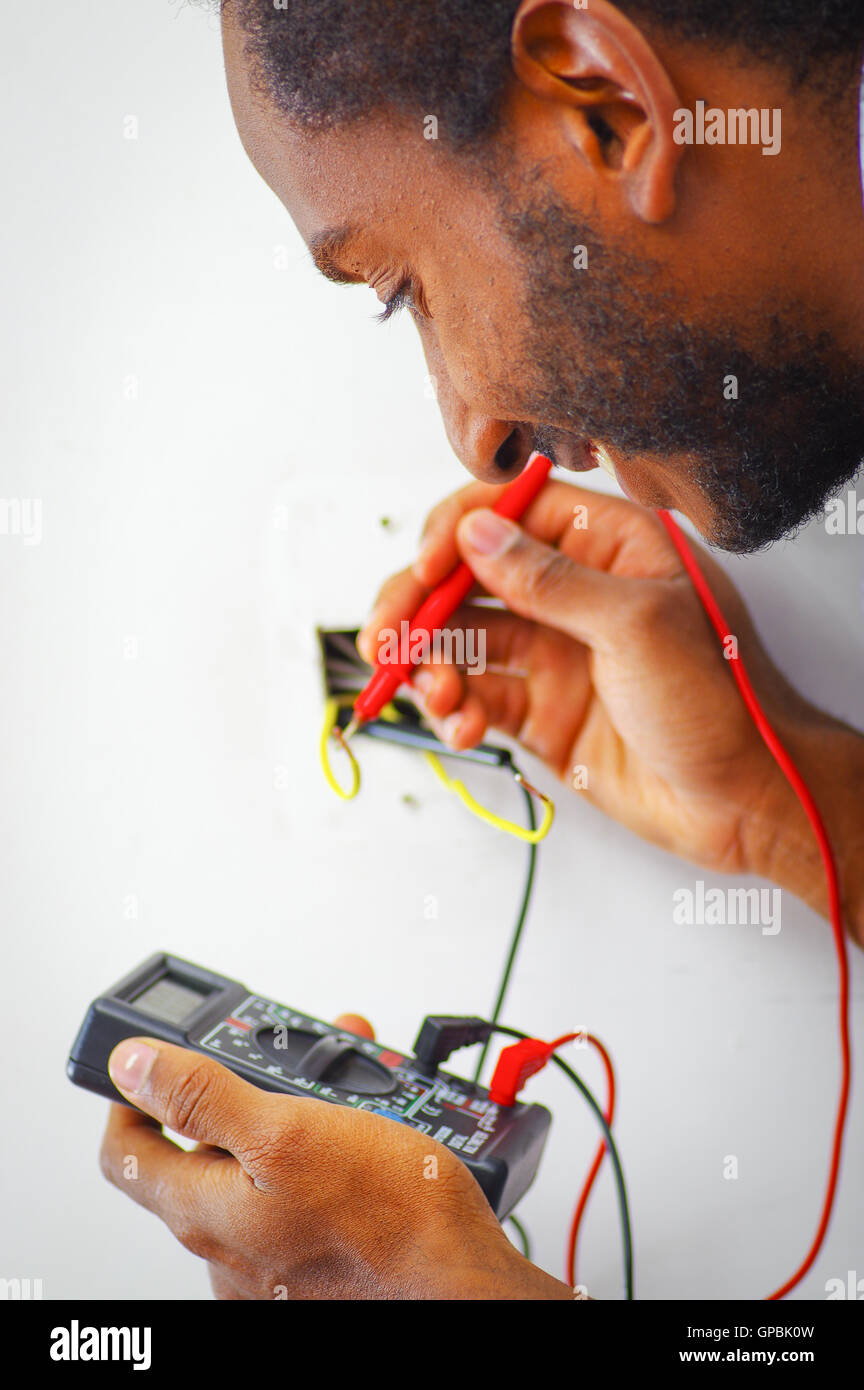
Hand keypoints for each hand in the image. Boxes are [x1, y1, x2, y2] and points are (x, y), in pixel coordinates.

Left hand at [99, 1018, 570, 1300]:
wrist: (462, 1284)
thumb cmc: (389, 1221)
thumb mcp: (287, 1131)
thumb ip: (203, 1096)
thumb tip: (133, 1066)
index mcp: (203, 1210)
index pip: (124, 1151)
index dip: (131, 1096)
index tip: (157, 1064)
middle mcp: (227, 1243)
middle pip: (201, 1152)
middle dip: (242, 1089)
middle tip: (280, 1060)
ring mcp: (271, 1258)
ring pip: (262, 1166)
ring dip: (295, 1112)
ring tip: (344, 1084)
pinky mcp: (314, 1261)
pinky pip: (300, 1194)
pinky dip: (325, 1150)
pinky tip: (366, 1129)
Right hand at [360, 480, 863, 937]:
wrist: (745, 800)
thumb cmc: (720, 699)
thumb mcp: (634, 625)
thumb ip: (547, 579)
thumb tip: (474, 533)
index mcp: (608, 546)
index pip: (509, 511)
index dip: (455, 534)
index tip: (423, 572)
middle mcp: (573, 592)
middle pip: (468, 576)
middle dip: (418, 606)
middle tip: (385, 640)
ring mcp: (553, 653)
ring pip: (462, 640)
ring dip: (432, 665)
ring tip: (439, 697)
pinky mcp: (541, 712)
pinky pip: (476, 698)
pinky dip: (456, 712)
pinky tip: (464, 728)